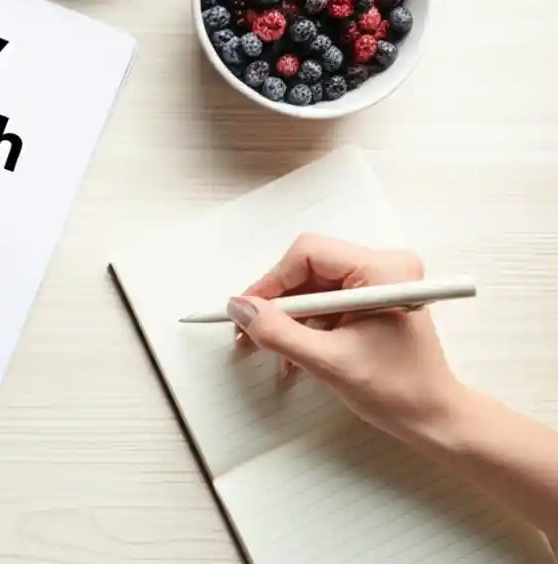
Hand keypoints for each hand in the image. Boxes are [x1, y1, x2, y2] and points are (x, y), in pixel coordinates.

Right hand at [226, 233, 466, 444]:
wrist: (433, 416)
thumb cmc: (395, 390)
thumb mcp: (327, 362)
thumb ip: (278, 332)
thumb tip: (239, 307)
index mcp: (382, 271)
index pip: (308, 255)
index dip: (271, 282)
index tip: (246, 311)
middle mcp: (384, 266)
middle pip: (309, 268)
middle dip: (278, 303)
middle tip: (251, 332)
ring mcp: (380, 282)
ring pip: (313, 286)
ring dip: (290, 318)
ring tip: (274, 351)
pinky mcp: (374, 298)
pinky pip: (326, 300)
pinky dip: (306, 324)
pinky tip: (295, 352)